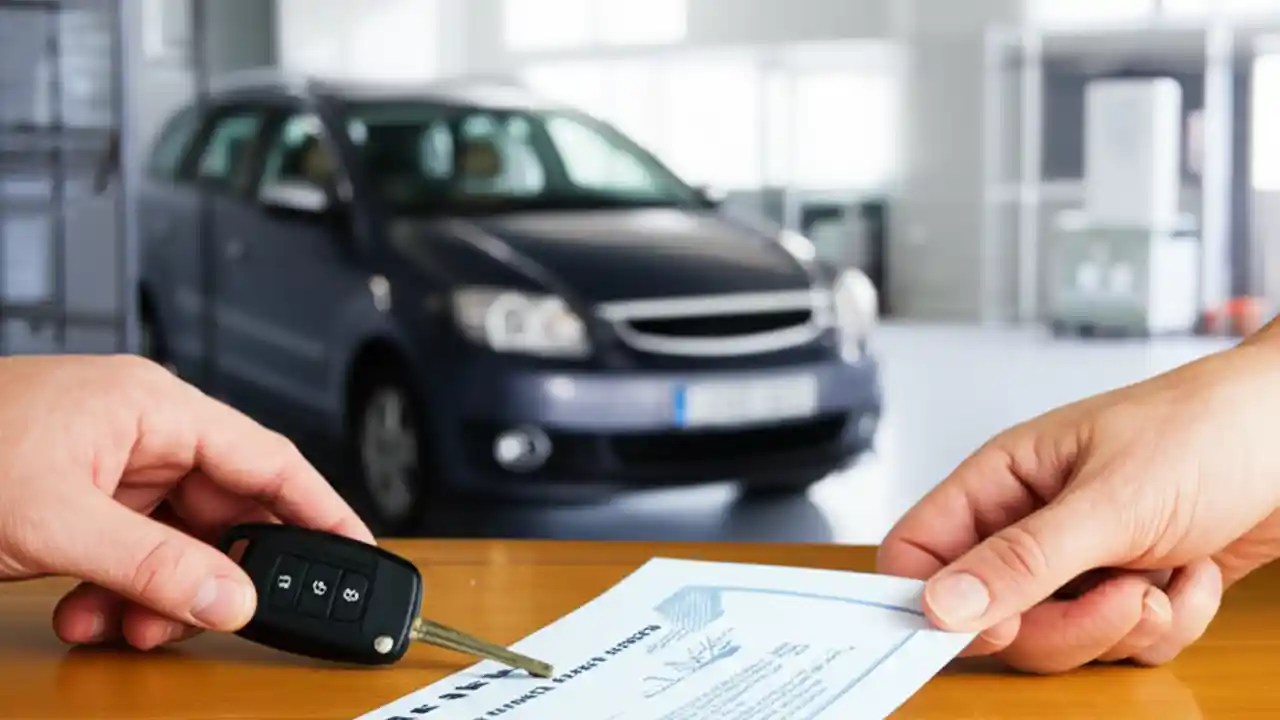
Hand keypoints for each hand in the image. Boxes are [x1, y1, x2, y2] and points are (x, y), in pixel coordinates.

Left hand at [0, 356, 371, 649]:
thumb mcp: (57, 521)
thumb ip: (154, 563)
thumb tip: (231, 595)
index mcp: (155, 407)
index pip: (267, 459)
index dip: (318, 507)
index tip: (356, 551)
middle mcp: (144, 431)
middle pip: (223, 509)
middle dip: (217, 572)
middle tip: (213, 614)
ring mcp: (112, 464)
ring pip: (179, 539)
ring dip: (162, 592)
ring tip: (128, 622)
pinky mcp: (82, 496)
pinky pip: (133, 551)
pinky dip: (123, 591)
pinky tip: (92, 611)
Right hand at [877, 340, 1279, 672]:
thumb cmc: (1207, 430)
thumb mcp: (1109, 501)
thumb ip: (1021, 560)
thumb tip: (941, 605)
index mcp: (1002, 482)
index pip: (920, 549)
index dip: (933, 598)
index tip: (983, 626)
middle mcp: (1032, 525)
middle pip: (992, 616)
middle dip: (1063, 623)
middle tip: (1117, 596)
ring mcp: (1081, 563)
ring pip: (1059, 640)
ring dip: (1124, 625)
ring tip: (1163, 576)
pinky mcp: (1130, 591)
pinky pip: (1120, 647)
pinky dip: (1169, 624)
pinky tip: (1194, 573)